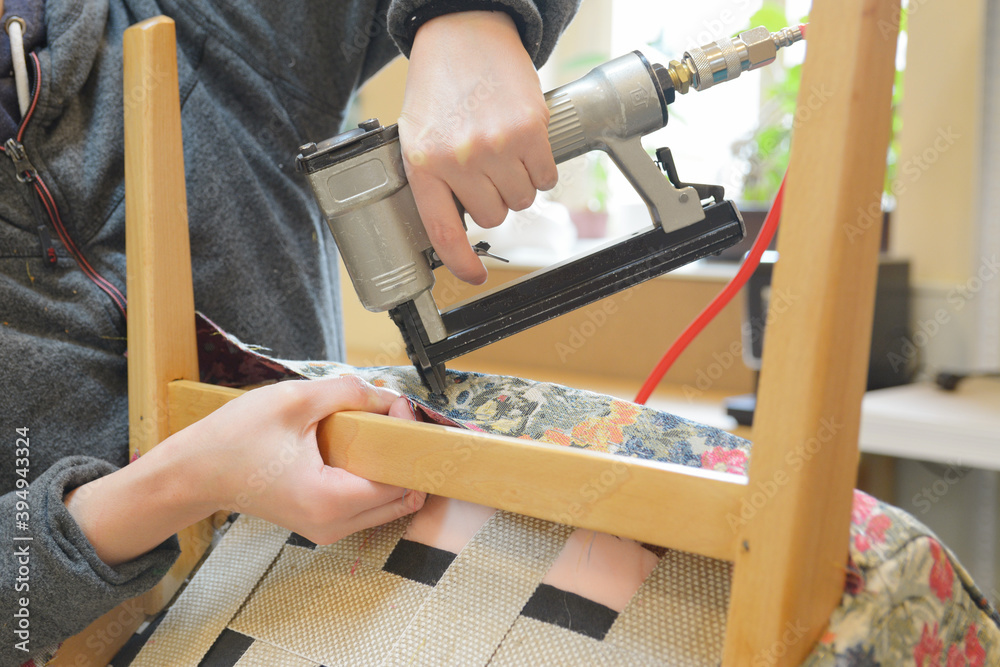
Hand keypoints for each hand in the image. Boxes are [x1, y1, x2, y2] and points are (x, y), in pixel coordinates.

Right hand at [65, 377, 425, 565]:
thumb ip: (349, 393)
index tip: (396, 407)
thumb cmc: (235, 439)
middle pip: (402, 499)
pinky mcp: (321, 523)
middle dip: (407, 458)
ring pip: (387, 505)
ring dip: (391, 468)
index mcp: (331, 501)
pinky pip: (366, 505)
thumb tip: (391, 397)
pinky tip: (358, 448)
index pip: (400, 481)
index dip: (407, 443)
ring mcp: (328, 529)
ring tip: (376, 430)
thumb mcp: (295, 400)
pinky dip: (373, 478)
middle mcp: (333, 525)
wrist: (194, 472)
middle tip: (393, 418)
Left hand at [398, 11, 557, 283]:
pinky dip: (539, 169)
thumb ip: (432, 182)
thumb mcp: (417, 137)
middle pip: (494, 216)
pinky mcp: (528, 130)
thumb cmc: (439, 87)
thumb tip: (451, 233)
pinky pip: (545, 178)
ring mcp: (496, 145)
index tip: (474, 277)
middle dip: (493, 199)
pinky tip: (523, 145)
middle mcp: (459, 158)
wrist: (464, 34)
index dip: (462, 263)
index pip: (444, 231)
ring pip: (522, 199)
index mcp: (424, 164)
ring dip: (517, 184)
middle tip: (485, 171)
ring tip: (502, 152)